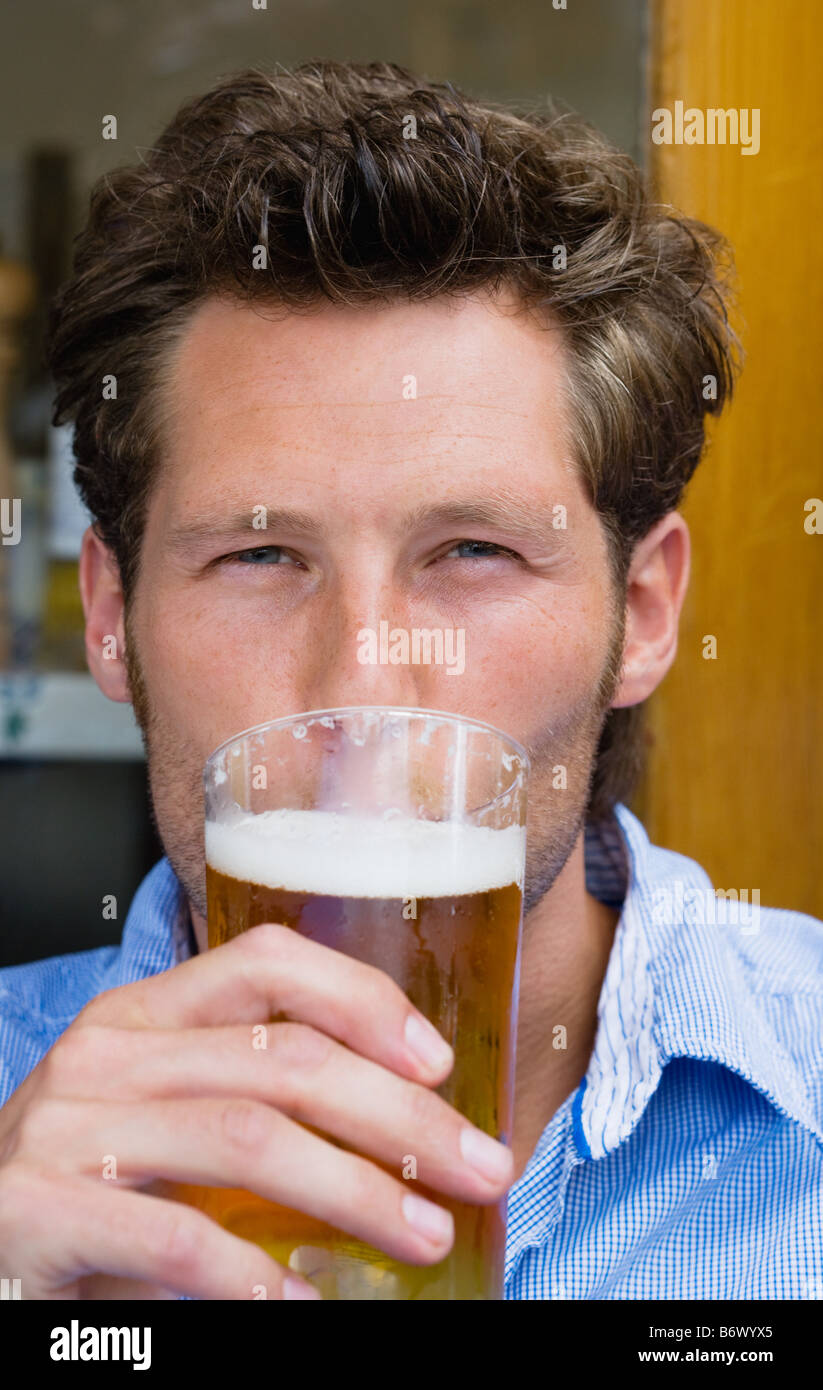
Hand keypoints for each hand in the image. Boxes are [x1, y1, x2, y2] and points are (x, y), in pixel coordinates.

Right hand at [0, 922, 512, 1298]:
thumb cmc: (93, 1183)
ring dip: (355, 1191)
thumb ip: (256, 1098)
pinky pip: (173, 1238)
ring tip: (425, 1233)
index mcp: (146, 1013)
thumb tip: (407, 1126)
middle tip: (478, 1167)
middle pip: (284, 1059)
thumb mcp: (167, 1114)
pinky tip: (306, 1304)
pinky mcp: (39, 1209)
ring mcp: (69, 1127)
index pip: (268, 961)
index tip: (439, 1063)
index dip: (364, 1001)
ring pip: (247, 1137)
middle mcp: (108, 1051)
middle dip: (399, 1115)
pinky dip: (253, 1276)